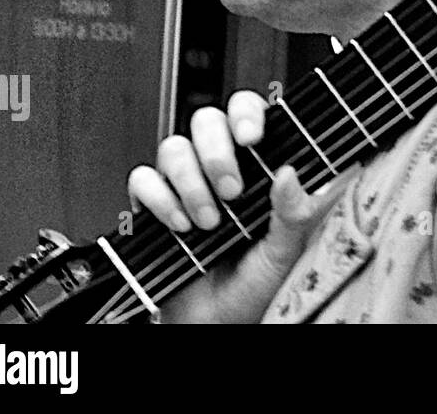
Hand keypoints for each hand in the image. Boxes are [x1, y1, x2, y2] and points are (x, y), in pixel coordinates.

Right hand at [127, 90, 349, 323]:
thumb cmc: (255, 285)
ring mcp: (183, 184)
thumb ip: (293, 213)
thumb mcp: (286, 250)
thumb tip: (290, 174)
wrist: (216, 323)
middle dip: (217, 153)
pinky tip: (180, 225)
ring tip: (209, 221)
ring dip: (191, 184)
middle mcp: (217, 167)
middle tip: (232, 191)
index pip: (245, 113)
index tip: (251, 137)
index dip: (245, 113)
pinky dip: (160, 200)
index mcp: (254, 167)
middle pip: (206, 121)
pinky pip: (143, 180)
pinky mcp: (153, 207)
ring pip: (174, 147)